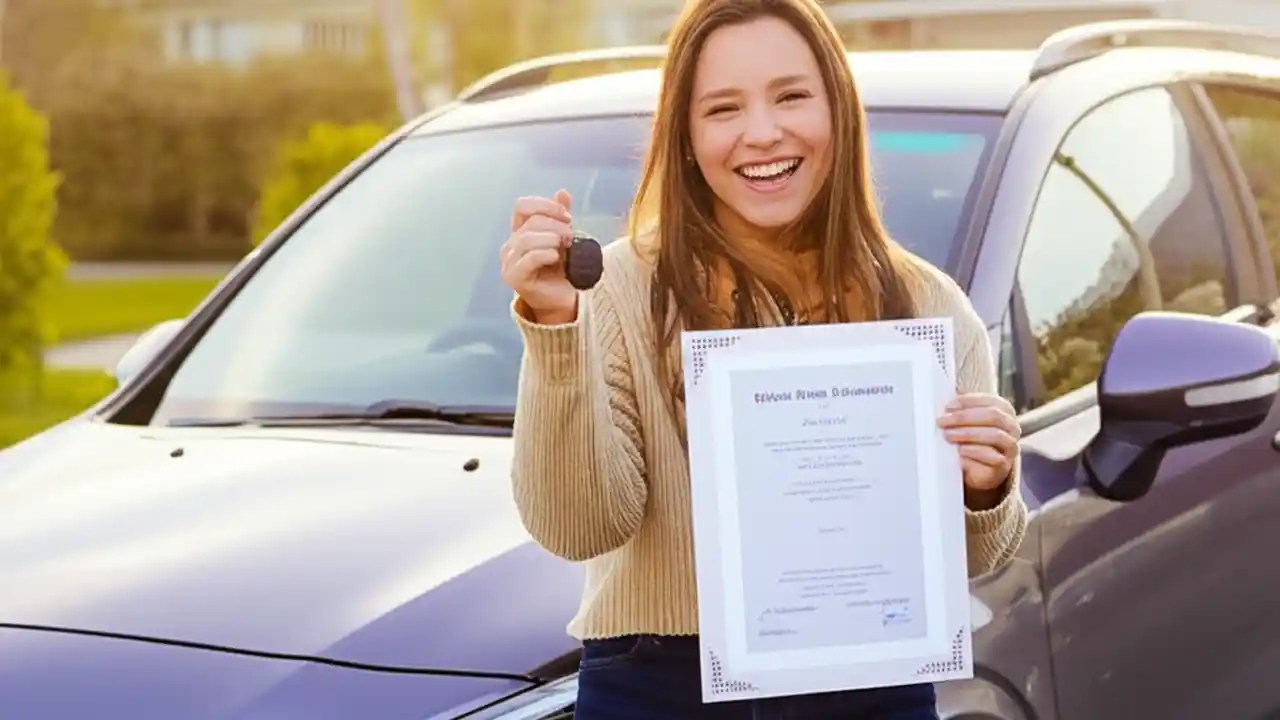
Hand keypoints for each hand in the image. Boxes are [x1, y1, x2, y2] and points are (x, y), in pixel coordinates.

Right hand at [500, 189, 577, 324]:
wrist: (562, 299)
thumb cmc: (561, 269)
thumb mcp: (563, 238)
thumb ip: (561, 217)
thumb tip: (562, 192)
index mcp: (519, 232)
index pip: (522, 206)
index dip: (545, 205)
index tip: (567, 216)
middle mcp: (510, 246)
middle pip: (530, 222)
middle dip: (556, 225)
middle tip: (571, 236)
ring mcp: (509, 262)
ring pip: (527, 239)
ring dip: (552, 239)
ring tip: (565, 246)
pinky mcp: (514, 278)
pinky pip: (529, 258)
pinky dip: (546, 254)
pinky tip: (556, 258)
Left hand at [937, 392, 1019, 508]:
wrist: (978, 469)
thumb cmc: (970, 439)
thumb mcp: (966, 423)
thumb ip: (959, 412)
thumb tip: (944, 407)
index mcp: (1004, 410)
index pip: (990, 400)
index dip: (968, 401)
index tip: (948, 407)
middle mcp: (1012, 427)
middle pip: (993, 415)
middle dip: (964, 417)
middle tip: (942, 421)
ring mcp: (1010, 446)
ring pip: (995, 435)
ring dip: (968, 433)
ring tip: (948, 435)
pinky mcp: (1004, 465)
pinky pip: (992, 456)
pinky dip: (974, 451)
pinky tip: (960, 450)